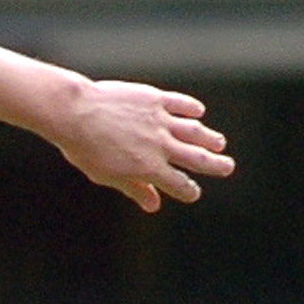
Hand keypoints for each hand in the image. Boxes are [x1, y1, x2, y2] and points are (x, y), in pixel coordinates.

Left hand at [53, 81, 232, 213]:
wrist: (76, 113)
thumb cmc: (85, 148)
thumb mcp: (107, 175)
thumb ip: (134, 189)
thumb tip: (154, 205)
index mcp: (148, 168)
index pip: (178, 183)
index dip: (188, 191)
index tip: (193, 193)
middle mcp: (160, 145)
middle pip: (196, 158)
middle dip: (214, 165)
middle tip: (228, 168)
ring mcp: (159, 120)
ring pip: (193, 131)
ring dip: (208, 138)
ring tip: (219, 143)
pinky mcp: (154, 99)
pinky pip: (179, 104)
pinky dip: (191, 108)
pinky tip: (199, 113)